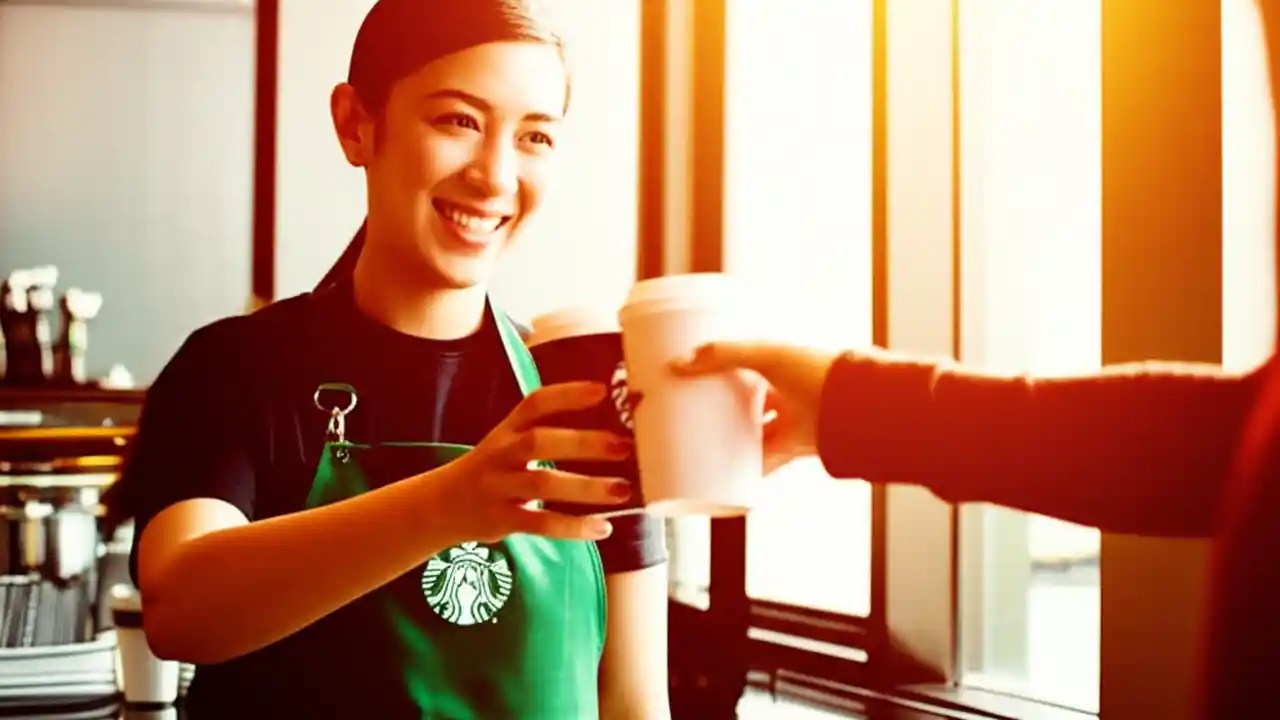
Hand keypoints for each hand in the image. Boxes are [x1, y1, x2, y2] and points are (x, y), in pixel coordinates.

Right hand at [435, 381, 633, 543]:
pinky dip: (572, 527)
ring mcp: (499, 487)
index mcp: (508, 429)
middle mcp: (502, 453)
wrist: (441, 505)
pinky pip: (539, 523)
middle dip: (582, 442)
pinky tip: (603, 527)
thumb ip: (548, 432)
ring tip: (623, 490)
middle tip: (623, 446)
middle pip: (539, 442)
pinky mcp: (502, 519)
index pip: (535, 404)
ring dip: (585, 487)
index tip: (602, 390)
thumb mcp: (509, 442)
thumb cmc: (493, 468)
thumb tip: (608, 425)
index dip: (567, 395)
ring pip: (542, 483)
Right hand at [670, 343, 839, 474]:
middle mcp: (786, 392)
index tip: (694, 375)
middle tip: (690, 413)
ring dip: (731, 439)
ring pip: (754, 432)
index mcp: (781, 365)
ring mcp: (789, 421)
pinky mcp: (791, 449)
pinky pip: (763, 462)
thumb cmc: (815, 373)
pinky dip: (745, 470)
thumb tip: (676, 365)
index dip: (721, 369)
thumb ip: (721, 355)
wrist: (851, 409)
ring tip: (699, 443)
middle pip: (747, 401)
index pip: (745, 364)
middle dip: (722, 407)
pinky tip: (724, 474)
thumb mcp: (764, 355)